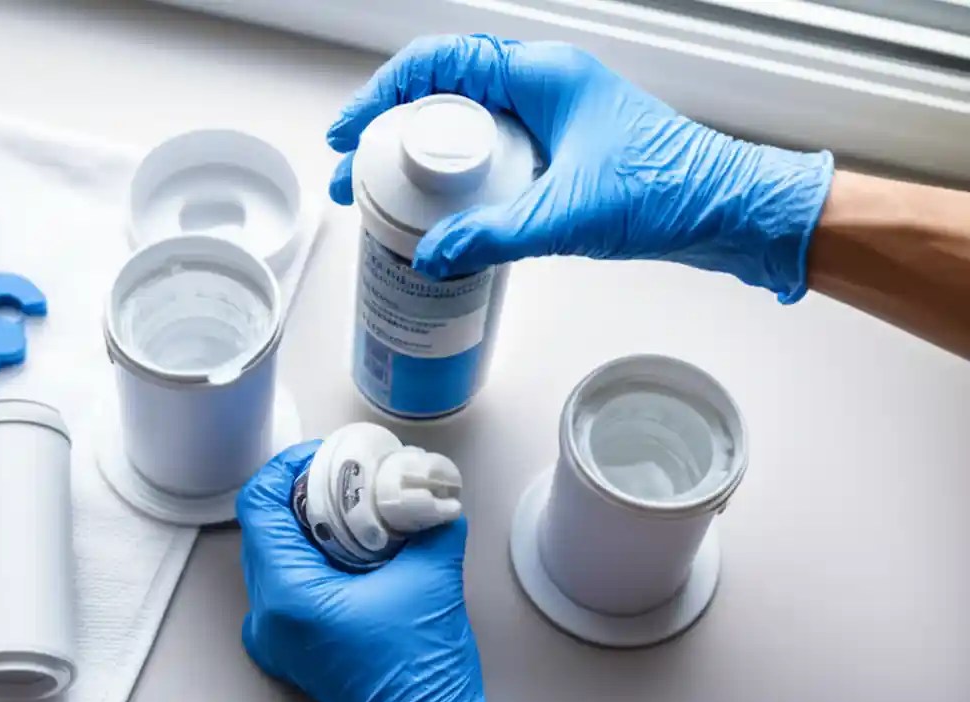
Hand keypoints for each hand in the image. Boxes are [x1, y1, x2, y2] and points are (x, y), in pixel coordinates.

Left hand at [237, 442, 492, 701]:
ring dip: (307, 525)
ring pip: (274, 556)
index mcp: (289, 596)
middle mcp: (270, 619)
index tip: (322, 456)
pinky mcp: (292, 649)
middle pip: (264, 528)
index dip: (288, 468)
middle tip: (342, 476)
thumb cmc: (420, 675)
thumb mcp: (431, 580)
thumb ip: (432, 524)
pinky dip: (311, 558)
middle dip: (302, 494)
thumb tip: (433, 494)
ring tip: (348, 508)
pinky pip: (285, 585)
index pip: (259, 506)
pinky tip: (349, 551)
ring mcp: (276, 638)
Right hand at [328, 34, 834, 302]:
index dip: (384, 93)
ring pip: (464, 124)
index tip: (353, 131)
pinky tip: (438, 210)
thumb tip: (432, 255)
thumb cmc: (672, 191)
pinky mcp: (558, 150)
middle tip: (357, 174)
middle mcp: (542, 87)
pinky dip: (456, 175)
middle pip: (443, 92)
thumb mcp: (569, 215)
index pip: (441, 64)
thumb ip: (493, 236)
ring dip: (420, 155)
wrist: (731, 212)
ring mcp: (551, 118)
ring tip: (383, 196)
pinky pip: (490, 152)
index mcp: (542, 77)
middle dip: (390, 130)